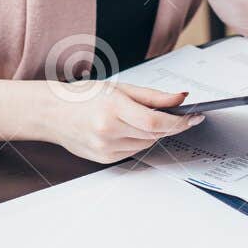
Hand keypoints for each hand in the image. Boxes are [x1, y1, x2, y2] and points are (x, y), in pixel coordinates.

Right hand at [34, 81, 201, 163]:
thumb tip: (181, 98)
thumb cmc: (82, 96)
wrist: (51, 113)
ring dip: (153, 133)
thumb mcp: (119, 88)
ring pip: (147, 144)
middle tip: (176, 114)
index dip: (180, 121)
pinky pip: (134, 152)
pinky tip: (125, 129)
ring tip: (137, 118)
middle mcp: (108, 131)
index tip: (195, 116)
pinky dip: (138, 141)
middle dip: (169, 124)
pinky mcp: (104, 159)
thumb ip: (153, 96)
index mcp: (112, 108)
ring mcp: (106, 148)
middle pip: (155, 133)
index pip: (156, 121)